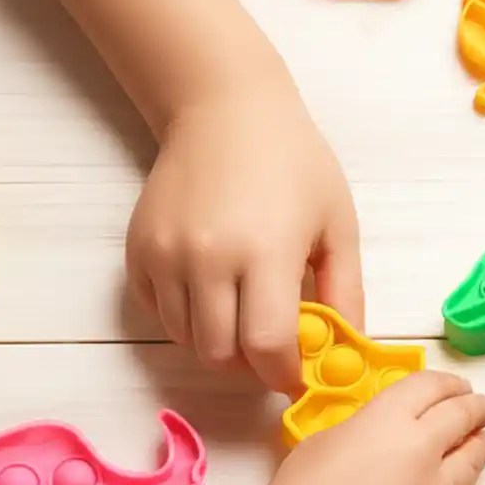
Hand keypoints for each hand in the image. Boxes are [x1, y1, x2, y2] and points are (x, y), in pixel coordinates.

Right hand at [125, 81, 363, 393]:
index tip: (296, 374)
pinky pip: (158, 313)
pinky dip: (184, 318)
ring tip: (242, 313)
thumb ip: (345, 292)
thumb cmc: (293, 163)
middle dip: (250, 365)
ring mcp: (166, 254)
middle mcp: (208, 258)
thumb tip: (346, 353)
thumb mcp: (337, 224)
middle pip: (220, 354)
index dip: (282, 374)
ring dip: (217, 342)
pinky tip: (211, 291)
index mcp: (265, 252)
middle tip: (270, 349)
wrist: (225, 110)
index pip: (266, 346)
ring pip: (186, 339)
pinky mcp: (138, 250)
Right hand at [239, 371, 484, 484]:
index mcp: (391, 418)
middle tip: (480, 409)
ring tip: (477, 443)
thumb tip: (387, 433)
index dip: (451, 383)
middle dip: (477, 409)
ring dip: (478, 447)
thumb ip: (367, 427)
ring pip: (473, 463)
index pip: (435, 386)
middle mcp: (423, 451)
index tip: (459, 386)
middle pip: (464, 417)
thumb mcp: (326, 437)